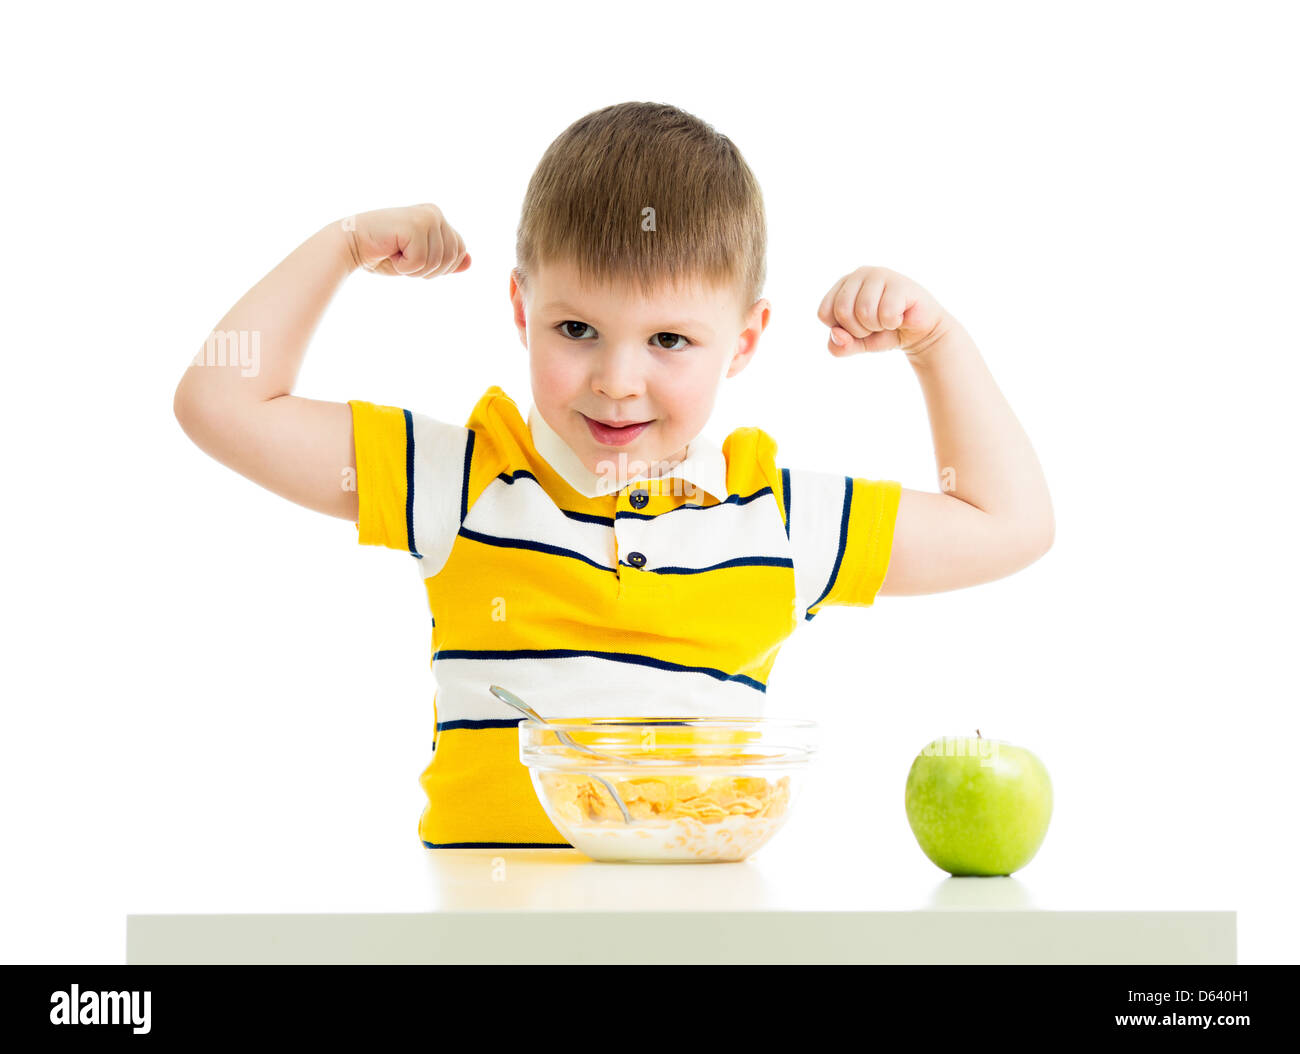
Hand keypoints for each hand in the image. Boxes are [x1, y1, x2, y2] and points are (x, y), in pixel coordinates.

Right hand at [343, 203, 470, 277]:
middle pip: (452, 257)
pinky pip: (421, 262)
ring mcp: (426, 217)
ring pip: (438, 262)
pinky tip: (390, 252)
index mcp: (437, 217)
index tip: (413, 258)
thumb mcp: (420, 261)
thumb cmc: (382, 253)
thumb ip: (445, 260)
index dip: (439, 266)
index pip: (459, 251)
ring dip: (414, 269)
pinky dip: (404, 267)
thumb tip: (470, 261)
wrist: (349, 245)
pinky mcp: (415, 225)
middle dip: (428, 269)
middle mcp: (434, 212)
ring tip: (396, 254)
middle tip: (403, 258)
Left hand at [817, 266, 948, 357]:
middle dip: (859, 329)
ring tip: (887, 320)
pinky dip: (892, 323)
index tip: (858, 326)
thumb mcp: (856, 344)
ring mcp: (880, 275)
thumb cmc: (883, 333)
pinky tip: (900, 316)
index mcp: (842, 286)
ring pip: (864, 312)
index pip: (824, 312)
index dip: (842, 329)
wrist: (919, 333)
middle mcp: (858, 274)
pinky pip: (885, 313)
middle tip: (875, 325)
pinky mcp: (900, 283)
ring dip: (877, 326)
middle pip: (842, 311)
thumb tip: (836, 333)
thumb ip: (839, 346)